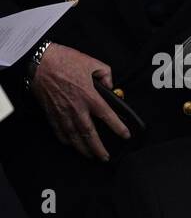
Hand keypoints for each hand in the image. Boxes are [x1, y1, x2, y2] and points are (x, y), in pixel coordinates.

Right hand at [28, 43, 130, 160]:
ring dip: (83, 148)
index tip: (126, 136)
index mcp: (89, 96)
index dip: (118, 127)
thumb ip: (106, 75)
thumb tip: (111, 86)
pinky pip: (59, 130)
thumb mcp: (92, 62)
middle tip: (105, 157)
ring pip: (74, 136)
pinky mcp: (50, 111)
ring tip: (90, 156)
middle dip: (98, 148)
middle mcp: (77, 107)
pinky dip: (65, 139)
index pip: (108, 116)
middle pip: (90, 133)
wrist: (37, 61)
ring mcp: (62, 111)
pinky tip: (70, 144)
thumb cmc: (64, 60)